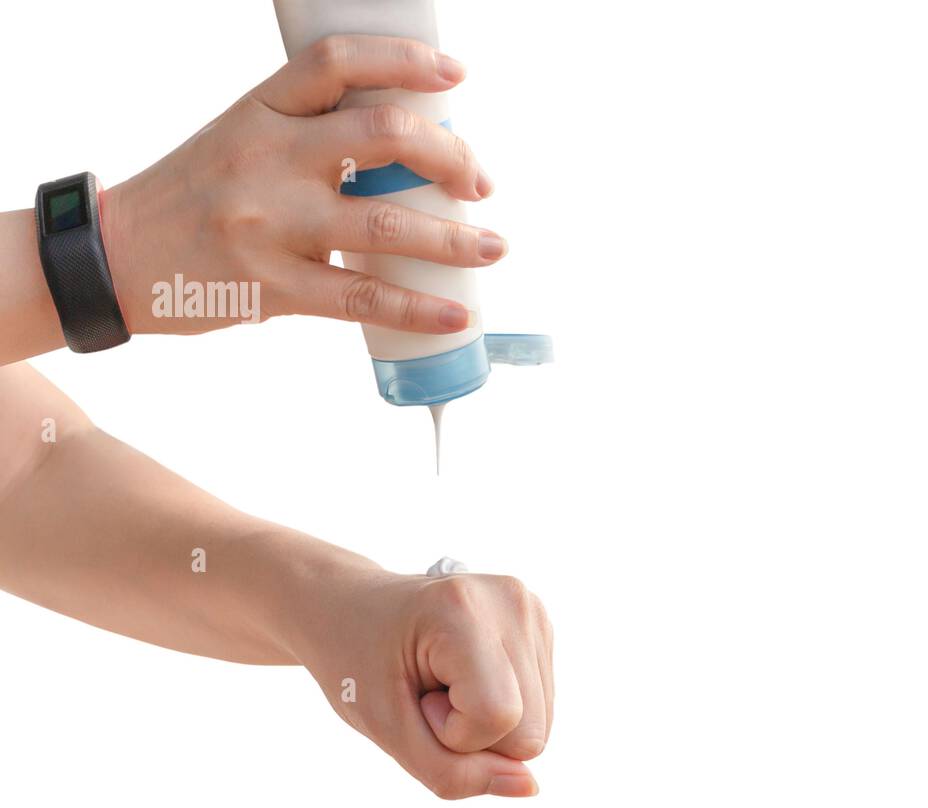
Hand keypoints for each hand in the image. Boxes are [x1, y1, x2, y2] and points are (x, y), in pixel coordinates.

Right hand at [100, 34, 505, 335]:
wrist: (115, 258)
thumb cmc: (194, 196)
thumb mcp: (241, 140)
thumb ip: (308, 137)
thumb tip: (405, 153)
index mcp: (260, 110)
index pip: (338, 62)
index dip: (406, 59)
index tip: (456, 75)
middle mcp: (267, 158)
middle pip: (382, 135)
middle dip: (450, 157)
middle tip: (480, 183)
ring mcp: (270, 224)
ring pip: (386, 226)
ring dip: (455, 240)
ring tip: (494, 248)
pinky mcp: (272, 285)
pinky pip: (362, 298)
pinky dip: (418, 308)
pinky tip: (455, 311)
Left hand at [293, 571, 553, 799]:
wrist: (347, 606)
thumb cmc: (356, 665)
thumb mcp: (386, 728)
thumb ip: (453, 772)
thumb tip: (529, 787)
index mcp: (464, 610)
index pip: (499, 716)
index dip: (453, 734)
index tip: (415, 698)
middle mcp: (512, 602)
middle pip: (531, 732)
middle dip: (475, 734)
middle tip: (426, 692)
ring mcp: (531, 610)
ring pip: (540, 724)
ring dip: (488, 723)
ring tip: (443, 681)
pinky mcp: (540, 624)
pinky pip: (539, 706)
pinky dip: (501, 708)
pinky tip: (463, 674)